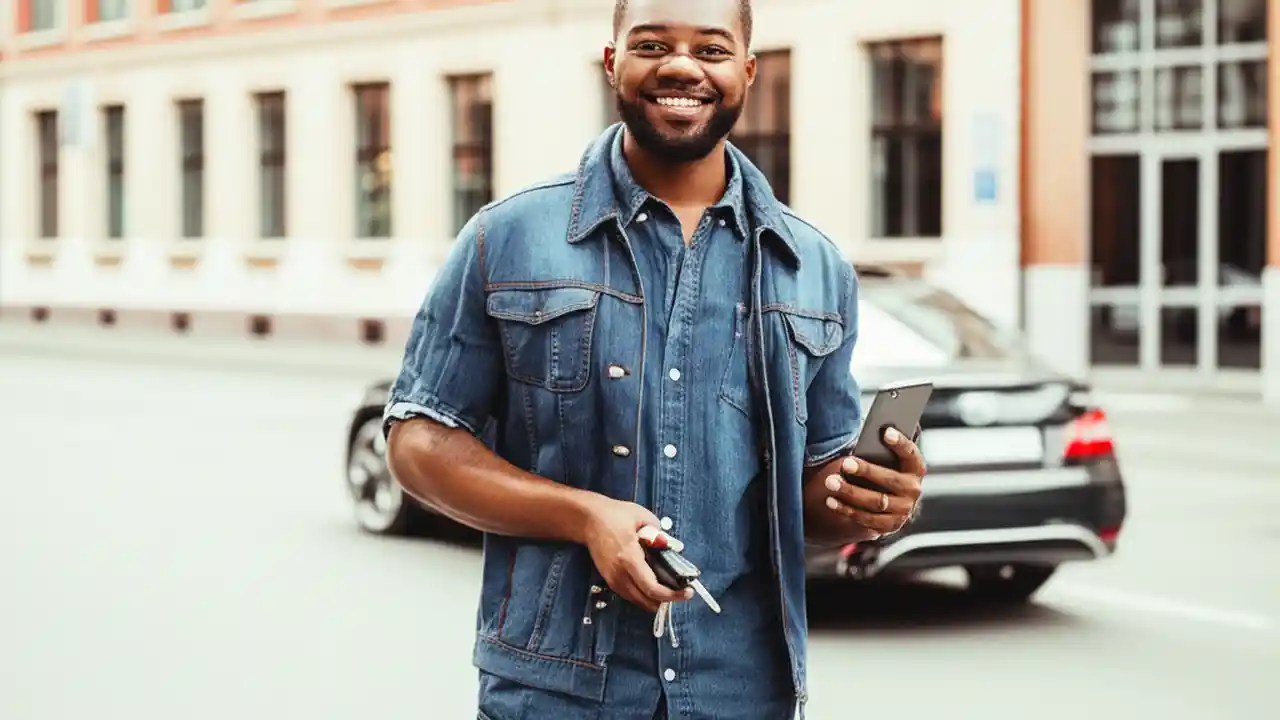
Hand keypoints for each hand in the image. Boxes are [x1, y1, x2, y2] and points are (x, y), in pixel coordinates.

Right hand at [580, 496, 694, 613]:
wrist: (587, 519)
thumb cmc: (614, 515)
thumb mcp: (641, 517)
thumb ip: (659, 533)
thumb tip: (672, 547)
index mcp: (628, 558)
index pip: (652, 588)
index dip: (672, 594)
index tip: (687, 592)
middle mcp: (619, 574)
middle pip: (646, 600)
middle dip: (667, 600)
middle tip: (682, 592)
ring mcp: (612, 579)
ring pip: (638, 601)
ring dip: (655, 600)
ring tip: (671, 590)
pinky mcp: (609, 580)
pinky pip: (630, 595)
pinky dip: (644, 595)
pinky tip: (654, 587)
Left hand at [806, 426, 926, 541]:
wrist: (889, 503)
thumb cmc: (883, 469)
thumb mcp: (887, 458)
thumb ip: (881, 447)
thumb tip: (874, 431)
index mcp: (915, 468)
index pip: (911, 453)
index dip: (900, 443)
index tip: (886, 432)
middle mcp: (913, 490)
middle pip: (890, 480)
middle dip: (866, 471)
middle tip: (845, 463)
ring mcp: (903, 510)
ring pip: (876, 502)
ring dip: (851, 492)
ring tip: (831, 482)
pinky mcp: (889, 526)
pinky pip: (866, 519)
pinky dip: (847, 510)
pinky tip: (831, 501)